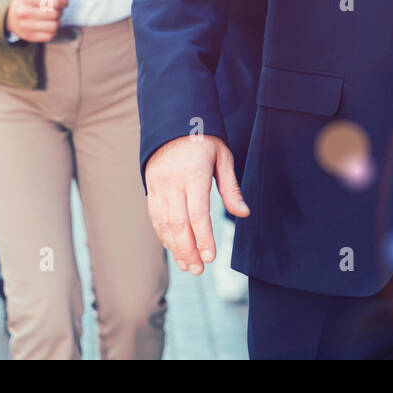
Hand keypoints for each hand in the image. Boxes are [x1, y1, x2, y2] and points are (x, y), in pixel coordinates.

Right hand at [5, 0, 73, 41]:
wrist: (12, 15)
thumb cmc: (32, 0)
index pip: (53, 2)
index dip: (62, 2)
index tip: (61, 2)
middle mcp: (23, 12)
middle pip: (55, 14)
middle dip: (59, 12)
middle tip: (56, 10)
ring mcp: (24, 26)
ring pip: (54, 26)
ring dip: (57, 22)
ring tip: (53, 18)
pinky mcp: (29, 37)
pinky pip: (50, 36)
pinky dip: (53, 31)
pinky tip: (48, 25)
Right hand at [145, 133, 249, 274]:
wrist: (173, 122)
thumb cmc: (203, 140)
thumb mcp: (223, 157)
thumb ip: (231, 188)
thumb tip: (243, 213)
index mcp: (193, 174)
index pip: (197, 214)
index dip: (203, 238)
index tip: (210, 256)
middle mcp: (172, 183)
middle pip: (178, 225)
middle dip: (188, 250)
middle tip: (198, 270)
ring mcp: (158, 186)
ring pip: (164, 224)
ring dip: (175, 248)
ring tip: (187, 265)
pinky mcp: (150, 188)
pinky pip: (155, 217)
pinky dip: (163, 235)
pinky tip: (173, 248)